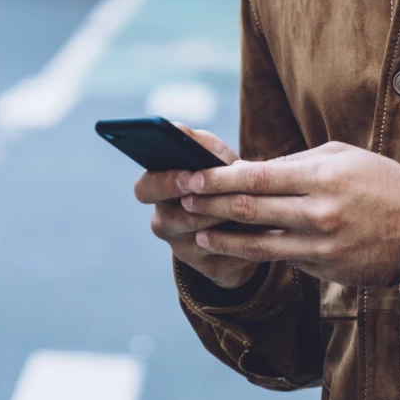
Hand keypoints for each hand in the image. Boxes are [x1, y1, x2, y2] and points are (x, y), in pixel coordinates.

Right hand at [133, 126, 260, 289]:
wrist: (246, 219)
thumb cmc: (223, 175)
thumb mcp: (214, 156)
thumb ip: (198, 143)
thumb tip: (179, 131)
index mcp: (157, 191)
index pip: (144, 189)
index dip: (164, 182)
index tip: (188, 175)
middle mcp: (164, 222)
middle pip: (169, 218)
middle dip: (197, 204)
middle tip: (214, 191)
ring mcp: (183, 249)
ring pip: (200, 235)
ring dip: (221, 216)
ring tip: (244, 202)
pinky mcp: (210, 269)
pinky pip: (224, 254)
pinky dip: (240, 237)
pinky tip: (255, 225)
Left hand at [178, 142, 399, 287]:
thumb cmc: (380, 181)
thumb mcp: (342, 156)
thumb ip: (298, 162)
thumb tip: (255, 170)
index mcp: (321, 176)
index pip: (258, 176)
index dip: (220, 178)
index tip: (192, 175)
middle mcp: (319, 212)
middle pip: (252, 209)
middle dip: (212, 205)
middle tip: (183, 199)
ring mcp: (322, 245)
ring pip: (260, 243)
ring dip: (224, 239)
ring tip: (197, 233)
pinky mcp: (326, 269)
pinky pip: (284, 259)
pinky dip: (256, 253)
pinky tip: (235, 248)